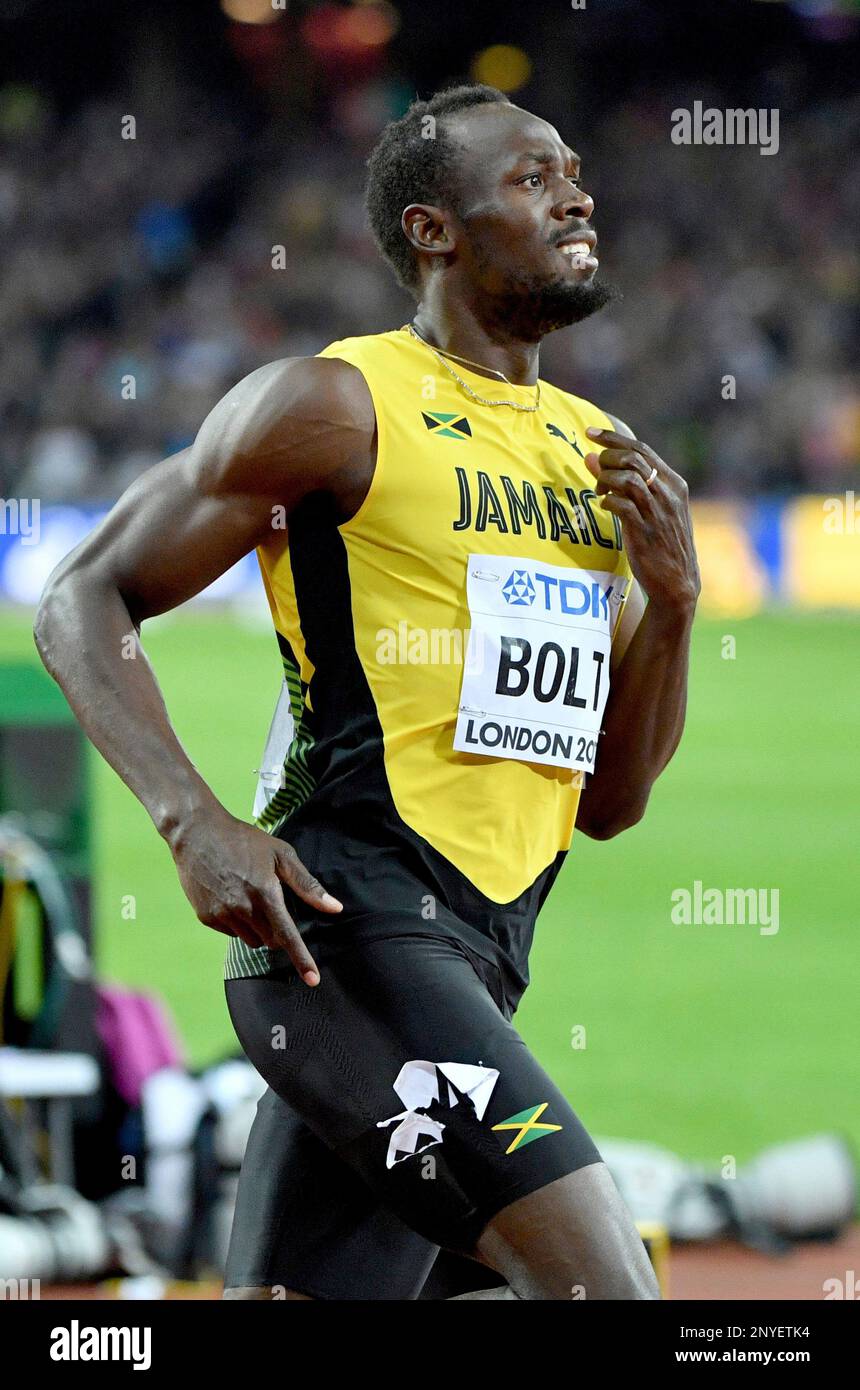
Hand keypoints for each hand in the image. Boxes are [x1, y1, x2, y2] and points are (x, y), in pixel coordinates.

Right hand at [165, 804, 341, 984]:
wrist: (197, 833)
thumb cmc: (244, 840)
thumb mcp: (281, 854)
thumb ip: (307, 885)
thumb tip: (335, 908)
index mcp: (265, 894)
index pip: (288, 936)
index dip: (302, 959)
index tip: (314, 980)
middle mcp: (243, 909)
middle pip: (271, 940)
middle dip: (278, 930)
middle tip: (272, 902)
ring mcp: (222, 915)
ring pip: (251, 939)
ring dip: (258, 927)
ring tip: (249, 894)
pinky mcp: (206, 917)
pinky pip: (231, 932)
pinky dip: (237, 922)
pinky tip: (231, 895)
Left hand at [584, 427, 700, 613]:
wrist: (677, 583)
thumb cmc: (661, 544)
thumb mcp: (654, 510)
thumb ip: (626, 484)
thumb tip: (591, 458)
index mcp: (675, 484)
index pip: (642, 449)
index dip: (613, 438)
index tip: (590, 432)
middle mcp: (669, 494)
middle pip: (633, 458)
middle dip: (606, 457)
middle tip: (594, 468)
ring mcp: (658, 512)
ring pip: (626, 477)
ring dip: (605, 479)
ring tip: (600, 490)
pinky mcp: (645, 531)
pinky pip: (620, 504)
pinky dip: (607, 501)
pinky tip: (604, 506)